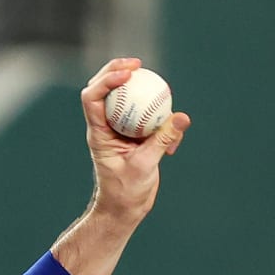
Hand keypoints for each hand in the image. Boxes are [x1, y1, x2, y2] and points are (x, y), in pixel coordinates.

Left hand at [80, 57, 191, 221]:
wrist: (124, 210)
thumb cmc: (125, 192)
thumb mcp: (145, 165)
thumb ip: (162, 140)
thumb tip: (181, 116)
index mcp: (98, 133)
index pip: (92, 98)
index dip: (106, 79)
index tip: (128, 73)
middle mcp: (105, 128)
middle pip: (105, 91)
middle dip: (117, 71)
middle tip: (139, 63)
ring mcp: (119, 131)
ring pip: (126, 102)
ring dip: (143, 94)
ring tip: (160, 86)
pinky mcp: (135, 138)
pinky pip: (147, 120)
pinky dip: (162, 126)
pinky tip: (174, 144)